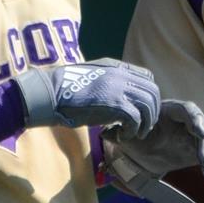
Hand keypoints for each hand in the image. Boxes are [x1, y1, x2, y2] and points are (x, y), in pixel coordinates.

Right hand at [13, 59, 159, 134]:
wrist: (51, 93)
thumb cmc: (65, 90)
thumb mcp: (92, 77)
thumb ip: (108, 81)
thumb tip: (118, 97)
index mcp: (116, 67)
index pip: (147, 77)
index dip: (148, 96)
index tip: (142, 110)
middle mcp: (121, 74)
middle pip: (152, 92)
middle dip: (152, 112)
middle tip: (143, 126)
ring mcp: (119, 88)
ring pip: (148, 105)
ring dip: (145, 123)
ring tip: (135, 134)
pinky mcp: (114, 104)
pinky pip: (136, 119)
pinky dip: (132, 130)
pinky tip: (122, 136)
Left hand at [105, 101, 203, 202]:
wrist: (142, 151)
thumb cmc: (136, 137)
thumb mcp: (126, 134)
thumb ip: (121, 132)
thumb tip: (110, 133)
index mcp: (172, 111)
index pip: (188, 110)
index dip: (196, 119)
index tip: (201, 132)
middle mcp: (189, 122)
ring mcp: (198, 138)